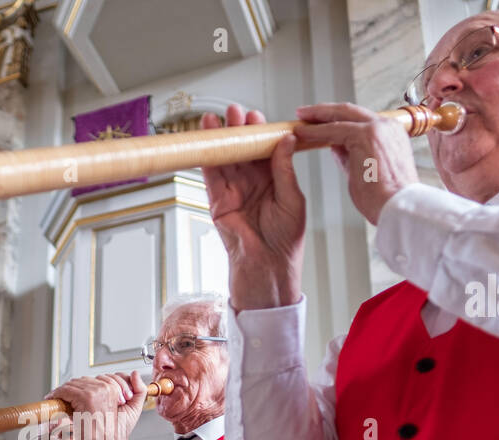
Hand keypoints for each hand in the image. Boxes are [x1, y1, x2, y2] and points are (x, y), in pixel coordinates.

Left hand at [49, 372, 146, 439]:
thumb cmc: (115, 434)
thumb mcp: (133, 412)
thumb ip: (139, 392)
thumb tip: (134, 373)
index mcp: (116, 389)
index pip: (99, 378)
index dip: (88, 386)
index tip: (77, 394)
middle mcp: (106, 387)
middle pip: (85, 380)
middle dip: (76, 388)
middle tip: (67, 398)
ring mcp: (95, 392)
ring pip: (74, 384)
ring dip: (66, 390)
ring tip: (60, 398)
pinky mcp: (84, 398)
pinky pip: (66, 390)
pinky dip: (57, 393)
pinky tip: (53, 397)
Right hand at [200, 104, 306, 310]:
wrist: (268, 270)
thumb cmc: (286, 242)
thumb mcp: (292, 200)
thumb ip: (285, 169)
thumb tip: (285, 140)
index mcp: (274, 182)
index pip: (265, 151)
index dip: (260, 133)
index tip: (257, 116)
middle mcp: (253, 186)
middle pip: (242, 152)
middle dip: (237, 131)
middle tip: (234, 111)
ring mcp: (234, 194)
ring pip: (225, 161)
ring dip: (220, 140)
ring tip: (216, 118)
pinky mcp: (218, 204)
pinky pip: (211, 178)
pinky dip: (207, 159)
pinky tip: (206, 141)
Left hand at [291, 103, 418, 225]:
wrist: (398, 207)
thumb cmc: (384, 199)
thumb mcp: (364, 171)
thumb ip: (350, 156)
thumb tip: (335, 146)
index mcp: (391, 134)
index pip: (360, 120)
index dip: (338, 119)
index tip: (322, 121)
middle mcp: (386, 126)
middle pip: (350, 111)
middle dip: (324, 111)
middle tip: (304, 113)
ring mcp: (378, 128)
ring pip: (341, 114)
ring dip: (318, 116)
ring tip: (299, 119)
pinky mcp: (366, 135)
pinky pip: (334, 129)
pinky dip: (316, 131)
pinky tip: (302, 133)